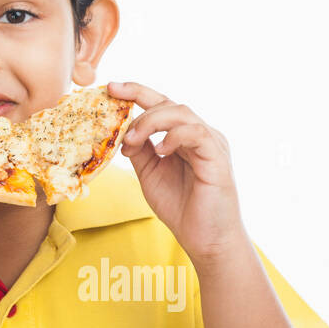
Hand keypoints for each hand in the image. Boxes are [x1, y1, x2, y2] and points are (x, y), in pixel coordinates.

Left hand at [108, 81, 245, 266]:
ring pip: (181, 113)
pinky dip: (174, 136)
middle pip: (170, 103)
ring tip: (132, 140)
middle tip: (116, 105)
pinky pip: (196, 133)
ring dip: (151, 121)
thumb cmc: (182, 208)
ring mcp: (211, 144)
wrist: (206, 240)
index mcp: (183, 137)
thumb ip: (139, 151)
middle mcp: (199, 135)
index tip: (111, 87)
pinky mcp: (217, 157)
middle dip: (139, 98)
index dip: (137, 93)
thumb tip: (122, 132)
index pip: (160, 106)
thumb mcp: (150, 174)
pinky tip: (161, 150)